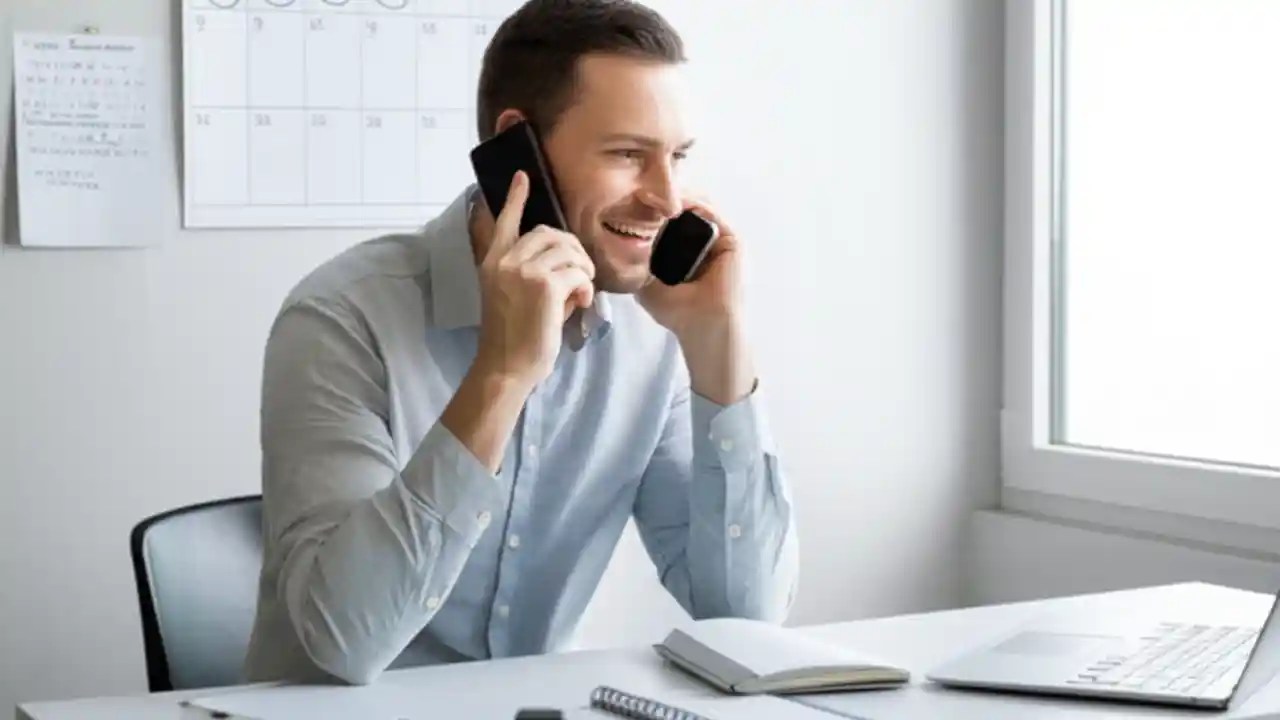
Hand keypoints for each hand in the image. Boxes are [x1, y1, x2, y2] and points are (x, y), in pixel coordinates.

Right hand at [474, 171, 595, 387]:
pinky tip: (579, 303)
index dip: (515, 198)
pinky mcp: (544, 285)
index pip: (504, 222)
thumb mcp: (513, 297)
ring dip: (582, 269)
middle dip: (572, 250)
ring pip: (568, 250)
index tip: (523, 176)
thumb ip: (532, 274)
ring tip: (580, 291)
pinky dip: (585, 287)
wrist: (506, 366)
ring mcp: (523, 271)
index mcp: (493, 262)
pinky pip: (577, 272)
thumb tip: (567, 263)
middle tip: (580, 275)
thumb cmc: (513, 338)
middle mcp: (505, 261)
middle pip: (550, 233)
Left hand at [638, 199, 755, 405]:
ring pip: (697, 206)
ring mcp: (721, 239)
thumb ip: (638, 263)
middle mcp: (707, 242)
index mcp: (690, 251)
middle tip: (637, 190)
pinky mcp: (732, 240)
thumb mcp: (648, 283)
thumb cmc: (678, 312)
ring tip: (650, 193)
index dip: (652, 209)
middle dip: (662, 197)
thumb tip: (614, 245)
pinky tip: (670, 203)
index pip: (671, 221)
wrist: (703, 328)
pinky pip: (711, 212)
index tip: (629, 201)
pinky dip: (692, 203)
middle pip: (685, 209)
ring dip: (674, 196)